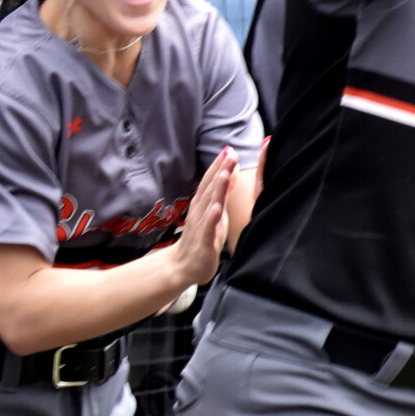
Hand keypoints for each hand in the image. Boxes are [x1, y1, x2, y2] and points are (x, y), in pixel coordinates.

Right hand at [168, 146, 235, 284]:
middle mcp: (200, 211)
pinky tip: (217, 208)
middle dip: (220, 170)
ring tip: (225, 173)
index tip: (229, 149)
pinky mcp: (203, 241)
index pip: (212, 181)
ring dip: (217, 188)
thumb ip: (222, 193)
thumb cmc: (202, 238)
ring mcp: (201, 225)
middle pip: (210, 187)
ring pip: (209, 204)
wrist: (184, 265)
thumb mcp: (215, 212)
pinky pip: (207, 228)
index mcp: (204, 204)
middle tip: (229, 153)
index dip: (220, 165)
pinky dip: (211, 217)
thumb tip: (230, 172)